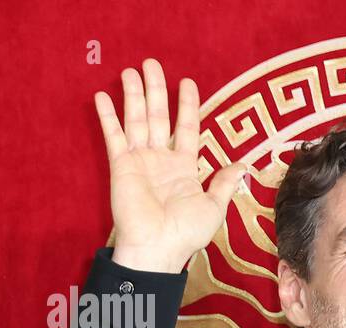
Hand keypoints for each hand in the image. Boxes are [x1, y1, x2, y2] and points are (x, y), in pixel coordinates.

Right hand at [95, 59, 246, 272]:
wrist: (159, 247)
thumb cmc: (187, 232)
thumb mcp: (214, 207)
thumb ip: (225, 182)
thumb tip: (243, 165)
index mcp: (184, 167)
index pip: (186, 128)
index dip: (187, 105)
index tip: (187, 82)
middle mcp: (161, 160)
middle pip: (159, 116)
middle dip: (156, 89)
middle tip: (152, 63)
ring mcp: (140, 160)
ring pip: (137, 119)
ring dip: (133, 95)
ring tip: (131, 70)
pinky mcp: (121, 165)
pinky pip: (114, 136)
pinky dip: (107, 117)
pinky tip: (102, 96)